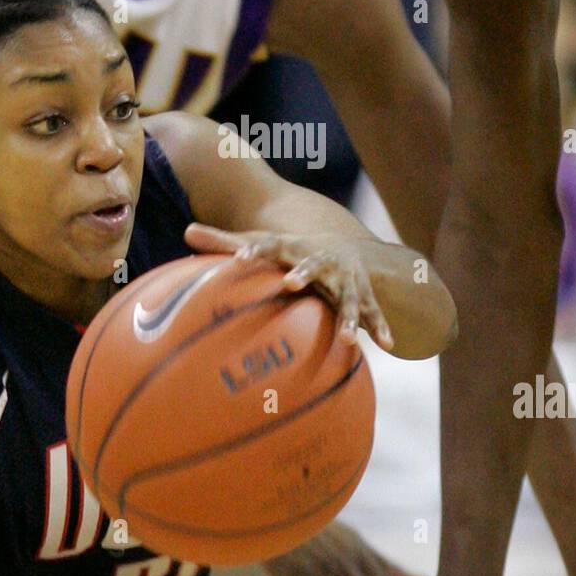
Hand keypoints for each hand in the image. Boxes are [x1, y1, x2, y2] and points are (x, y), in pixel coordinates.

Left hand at [184, 223, 393, 348]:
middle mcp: (321, 258)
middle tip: (290, 283)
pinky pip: (373, 312)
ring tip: (350, 339)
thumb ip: (224, 241)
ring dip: (350, 316)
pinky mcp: (363, 293)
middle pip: (313, 263)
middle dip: (304, 272)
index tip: (237, 260)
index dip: (254, 250)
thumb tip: (185, 231)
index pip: (269, 244)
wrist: (344, 246)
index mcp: (293, 247)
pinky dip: (381, 327)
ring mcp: (345, 277)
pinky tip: (390, 345)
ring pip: (350, 296)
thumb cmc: (289, 251)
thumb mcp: (259, 242)